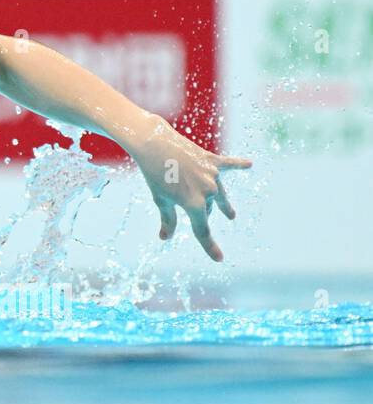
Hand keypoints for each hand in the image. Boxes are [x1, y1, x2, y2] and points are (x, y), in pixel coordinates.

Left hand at [129, 114, 252, 260]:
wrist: (154, 144)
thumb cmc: (154, 175)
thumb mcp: (160, 199)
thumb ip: (168, 219)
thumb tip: (165, 238)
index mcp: (194, 204)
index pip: (203, 230)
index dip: (210, 246)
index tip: (219, 258)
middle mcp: (208, 190)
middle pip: (209, 209)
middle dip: (203, 213)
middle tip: (200, 215)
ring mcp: (212, 175)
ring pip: (218, 194)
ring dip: (221, 204)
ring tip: (231, 215)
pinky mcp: (212, 160)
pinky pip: (229, 164)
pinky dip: (239, 164)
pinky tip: (250, 164)